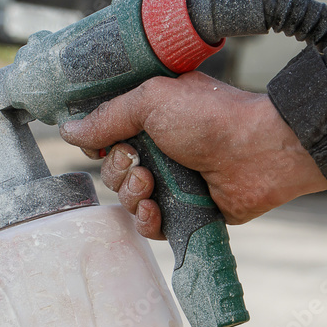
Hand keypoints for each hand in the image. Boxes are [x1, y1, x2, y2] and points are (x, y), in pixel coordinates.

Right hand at [59, 72, 326, 235]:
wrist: (258, 151)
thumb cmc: (210, 116)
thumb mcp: (151, 101)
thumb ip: (107, 117)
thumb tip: (68, 130)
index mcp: (150, 119)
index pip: (106, 137)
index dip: (99, 143)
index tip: (104, 142)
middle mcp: (159, 150)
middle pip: (111, 170)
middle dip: (117, 170)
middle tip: (139, 162)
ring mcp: (172, 182)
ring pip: (126, 198)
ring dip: (130, 194)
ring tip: (151, 184)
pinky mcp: (185, 212)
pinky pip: (149, 225)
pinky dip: (146, 220)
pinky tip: (154, 209)